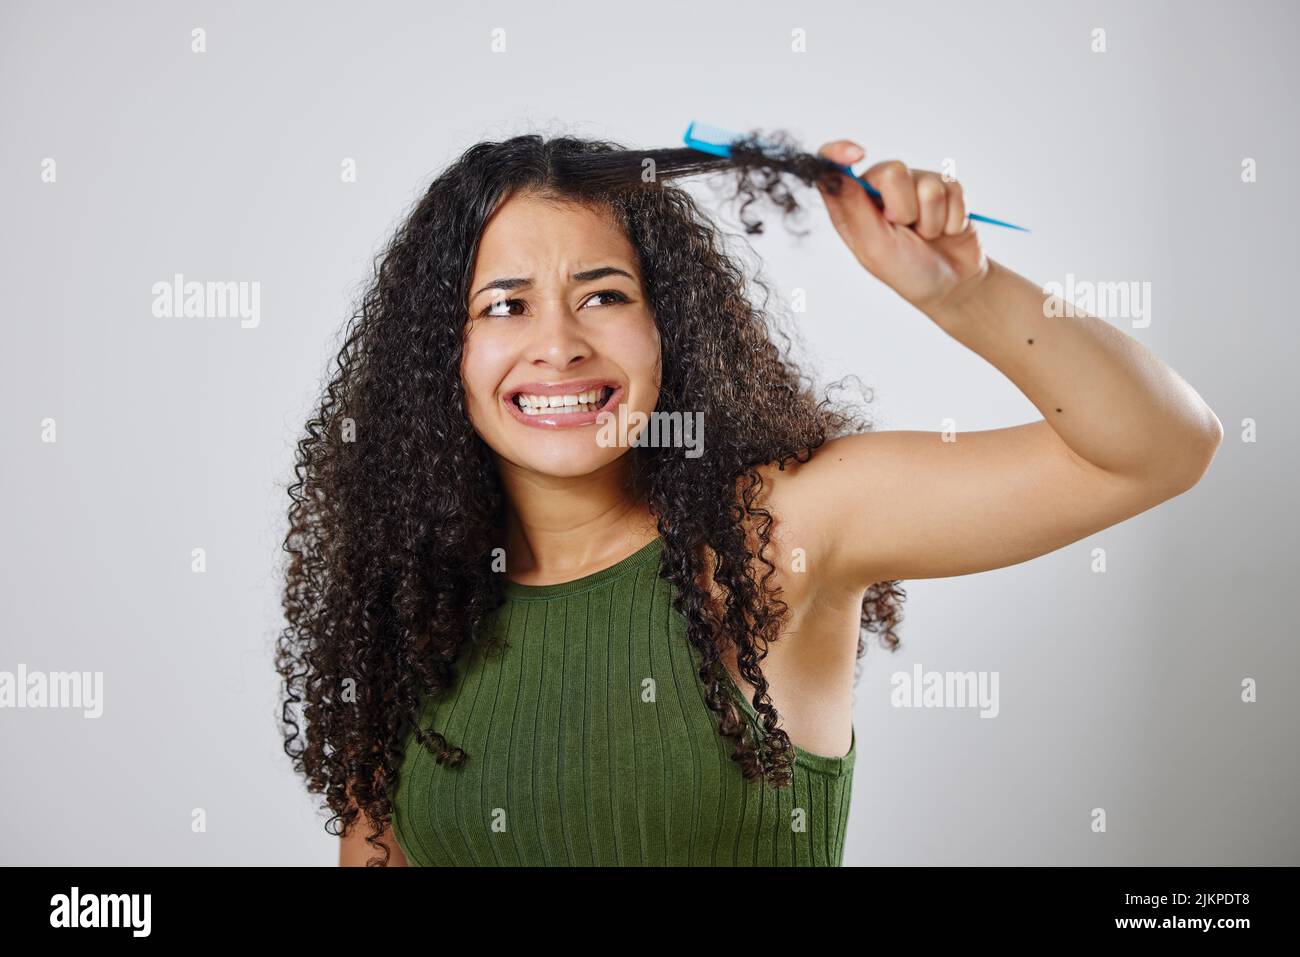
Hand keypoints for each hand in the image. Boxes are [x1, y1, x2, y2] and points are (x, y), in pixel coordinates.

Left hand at [815, 140, 989, 315]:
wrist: (952, 284)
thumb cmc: (907, 270)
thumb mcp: (874, 246)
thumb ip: (854, 208)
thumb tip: (832, 174)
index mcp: (853, 205)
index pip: (834, 166)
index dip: (839, 152)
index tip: (855, 153)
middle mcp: (880, 190)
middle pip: (892, 170)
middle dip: (904, 209)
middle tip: (905, 231)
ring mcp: (913, 185)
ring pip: (927, 184)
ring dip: (930, 219)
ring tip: (926, 236)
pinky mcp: (944, 187)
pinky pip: (952, 189)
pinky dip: (951, 218)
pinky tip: (946, 231)